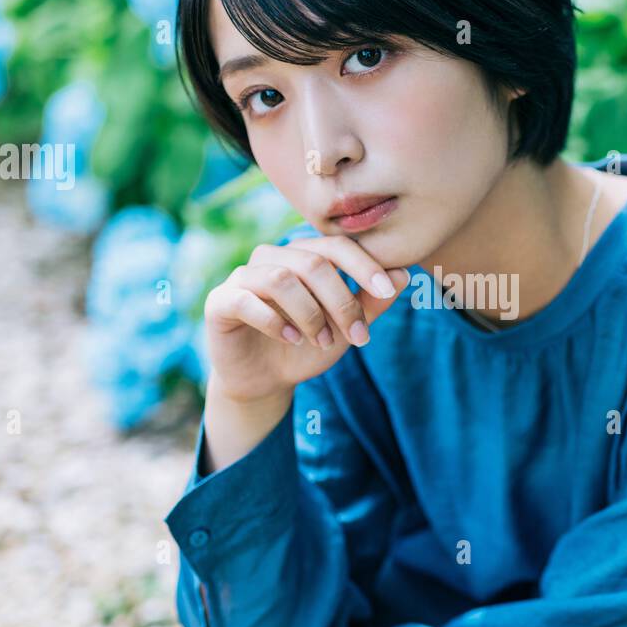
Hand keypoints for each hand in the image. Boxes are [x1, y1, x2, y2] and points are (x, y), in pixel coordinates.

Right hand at [202, 236, 409, 403]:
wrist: (264, 380)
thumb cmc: (307, 345)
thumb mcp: (344, 327)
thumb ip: (371, 302)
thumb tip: (405, 274)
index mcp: (303, 256)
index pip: (337, 246)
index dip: (364, 265)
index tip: (388, 289)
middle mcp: (272, 259)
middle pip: (313, 263)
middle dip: (341, 302)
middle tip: (357, 338)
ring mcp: (243, 277)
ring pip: (281, 279)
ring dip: (310, 314)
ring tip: (322, 342)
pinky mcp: (221, 302)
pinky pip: (245, 300)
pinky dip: (274, 320)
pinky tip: (291, 340)